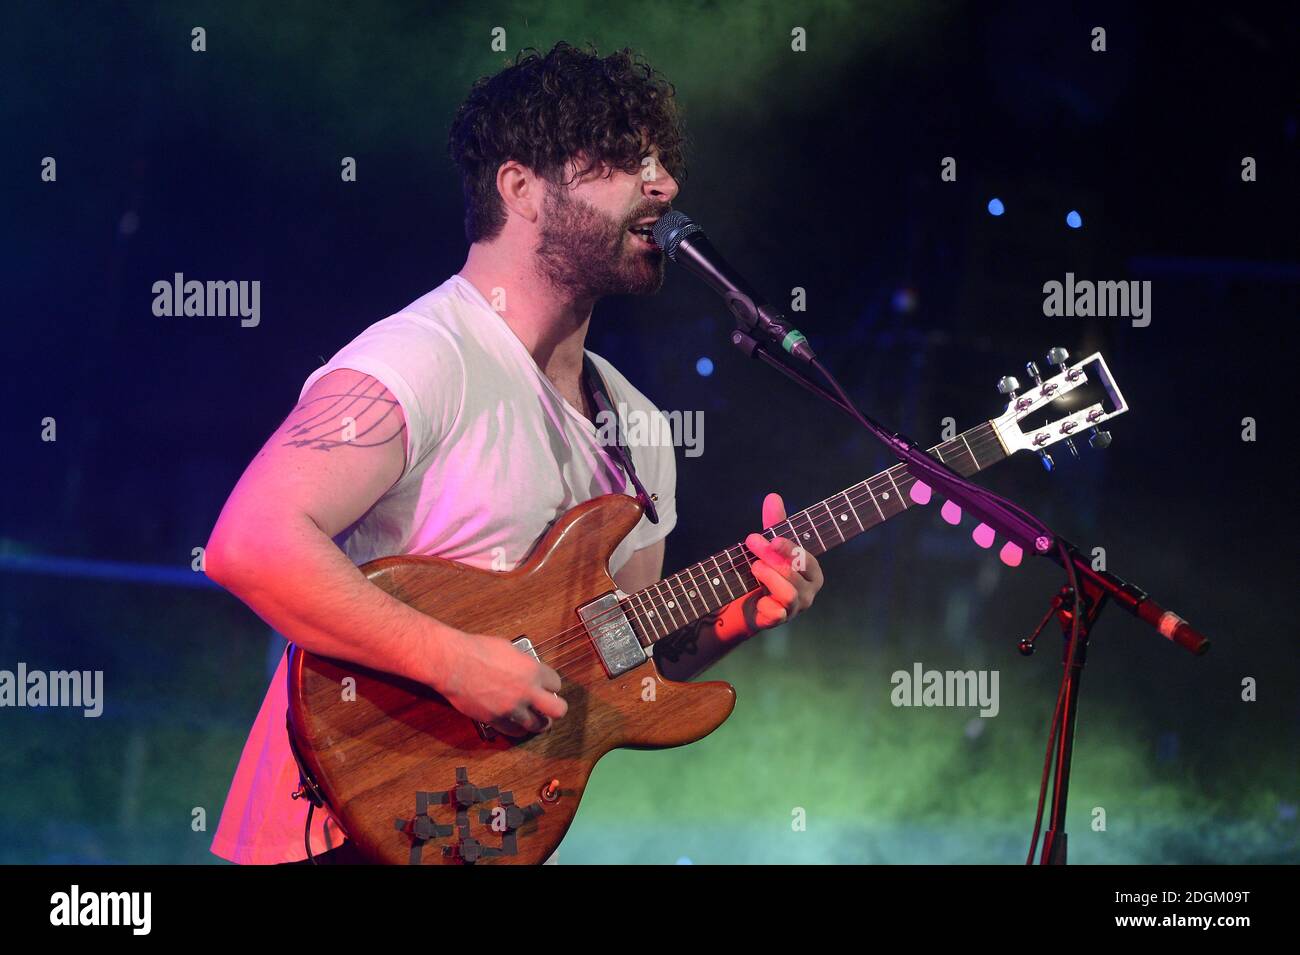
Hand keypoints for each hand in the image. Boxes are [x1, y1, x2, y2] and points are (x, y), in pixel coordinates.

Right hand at [436, 631, 567, 737]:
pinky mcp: (495, 719)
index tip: (549, 687)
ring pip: (537, 725)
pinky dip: (518, 729)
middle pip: (557, 710)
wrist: (452, 662)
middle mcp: (526, 691)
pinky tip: (519, 726)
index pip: (556, 684)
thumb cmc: (476, 650)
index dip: (552, 686)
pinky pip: (514, 731)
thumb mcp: (508, 648)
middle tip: (552, 709)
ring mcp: (512, 707)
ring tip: (539, 722)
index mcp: (532, 670)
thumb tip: (526, 667)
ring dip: (539, 723)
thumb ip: (522, 662)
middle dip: (556, 709)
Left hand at [741, 492, 823, 631]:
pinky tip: (757, 598)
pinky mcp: (778, 620)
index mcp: (812, 571)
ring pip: (789, 594)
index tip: (772, 538)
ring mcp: (795, 608)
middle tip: (751, 542)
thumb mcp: (770, 546)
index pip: (807, 559)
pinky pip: (777, 615)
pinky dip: (766, 605)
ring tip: (753, 566)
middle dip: (772, 557)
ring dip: (769, 577)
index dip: (790, 548)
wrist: (749, 602)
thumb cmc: (767, 570)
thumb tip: (773, 496)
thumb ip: (774, 523)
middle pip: (795, 573)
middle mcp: (808, 590)